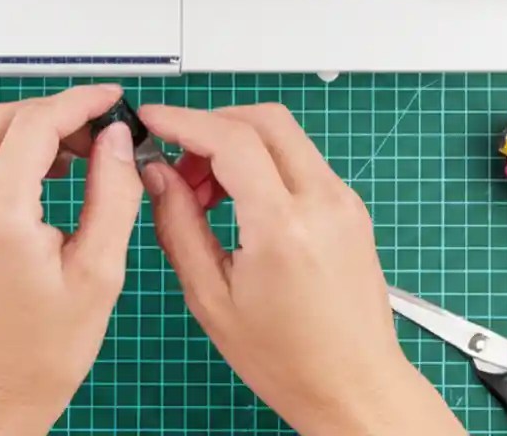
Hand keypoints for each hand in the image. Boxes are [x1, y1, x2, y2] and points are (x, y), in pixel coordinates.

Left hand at [0, 84, 142, 435]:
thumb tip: (116, 140)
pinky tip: (42, 181)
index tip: (109, 100)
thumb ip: (113, 194)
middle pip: (1, 119)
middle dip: (53, 112)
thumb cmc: (41, 354)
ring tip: (75, 156)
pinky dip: (5, 157)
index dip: (79, 102)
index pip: (36, 124)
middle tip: (97, 131)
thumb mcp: (98, 273)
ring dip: (27, 131)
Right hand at [139, 104, 466, 435]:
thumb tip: (157, 174)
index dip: (183, 120)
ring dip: (237, 144)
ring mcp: (343, 202)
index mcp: (283, 228)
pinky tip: (238, 203)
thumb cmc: (287, 359)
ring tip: (204, 194)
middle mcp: (322, 203)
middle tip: (177, 160)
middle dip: (211, 125)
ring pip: (284, 136)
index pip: (231, 139)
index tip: (152, 121)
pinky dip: (263, 163)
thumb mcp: (211, 298)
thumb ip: (179, 226)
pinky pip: (301, 161)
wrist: (354, 386)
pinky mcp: (350, 208)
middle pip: (264, 120)